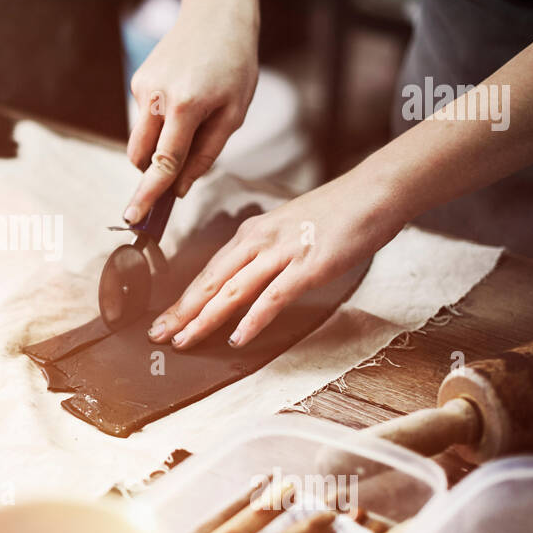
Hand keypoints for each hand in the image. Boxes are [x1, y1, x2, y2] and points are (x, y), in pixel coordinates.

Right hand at [124, 5, 258, 223]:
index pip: (163, 163)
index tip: (133, 217)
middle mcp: (156, 96)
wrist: (216, 15)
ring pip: (141, 138)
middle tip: (175, 175)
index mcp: (186, 106)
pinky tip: (185, 97)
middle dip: (152, 171)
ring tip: (193, 118)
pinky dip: (161, 121)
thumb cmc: (234, 65)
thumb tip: (181, 188)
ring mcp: (142, 87)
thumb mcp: (234, 113)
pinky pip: (145, 117)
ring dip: (160, 144)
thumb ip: (206, 154)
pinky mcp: (138, 80)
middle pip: (140, 156)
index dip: (149, 193)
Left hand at [147, 174, 403, 348]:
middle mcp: (259, 241)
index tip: (166, 319)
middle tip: (158, 334)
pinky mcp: (308, 265)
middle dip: (182, 310)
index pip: (210, 270)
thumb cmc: (337, 213)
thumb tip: (250, 278)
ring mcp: (282, 252)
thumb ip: (267, 252)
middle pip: (211, 281)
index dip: (185, 297)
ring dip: (205, 318)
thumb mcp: (288, 229)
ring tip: (184, 340)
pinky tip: (237, 338)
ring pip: (233, 289)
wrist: (374, 192)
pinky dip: (253, 319)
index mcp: (252, 233)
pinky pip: (273, 296)